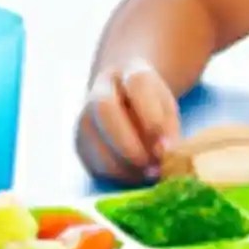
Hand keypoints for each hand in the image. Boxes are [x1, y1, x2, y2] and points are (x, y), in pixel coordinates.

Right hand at [76, 60, 180, 183]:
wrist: (121, 94)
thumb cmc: (151, 104)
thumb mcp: (167, 108)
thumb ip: (168, 128)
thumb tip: (166, 154)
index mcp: (130, 71)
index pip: (137, 83)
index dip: (151, 115)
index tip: (165, 144)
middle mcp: (101, 88)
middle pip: (103, 107)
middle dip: (127, 143)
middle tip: (151, 166)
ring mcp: (85, 114)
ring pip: (91, 137)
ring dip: (121, 164)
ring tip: (147, 175)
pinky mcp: (80, 141)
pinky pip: (90, 160)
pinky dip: (114, 174)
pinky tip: (134, 176)